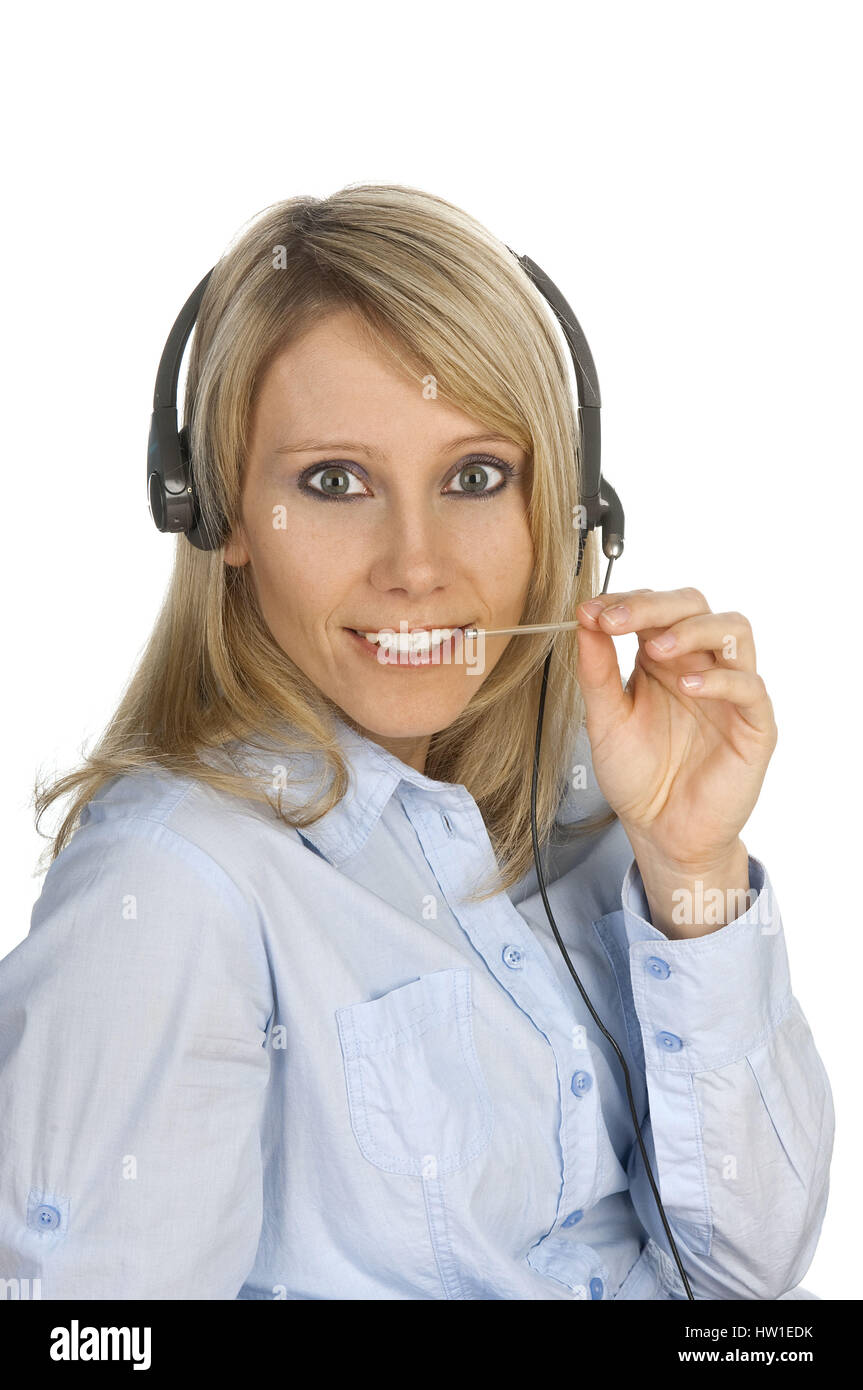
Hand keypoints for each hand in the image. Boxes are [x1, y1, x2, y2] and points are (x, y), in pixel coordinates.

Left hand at [574, 587, 777, 874]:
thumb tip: (585, 618)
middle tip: (614, 620)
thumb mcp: (605, 720)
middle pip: (694, 605)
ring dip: (693, 629)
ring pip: (734, 630)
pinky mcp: (754, 725)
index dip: (624, 601)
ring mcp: (730, 691)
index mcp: (662, 658)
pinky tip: (688, 686)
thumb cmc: (638, 775)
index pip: (654, 607)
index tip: (590, 611)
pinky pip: (750, 687)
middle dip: (654, 605)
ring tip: (654, 649)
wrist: (661, 832)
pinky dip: (721, 679)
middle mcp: (699, 664)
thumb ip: (596, 672)